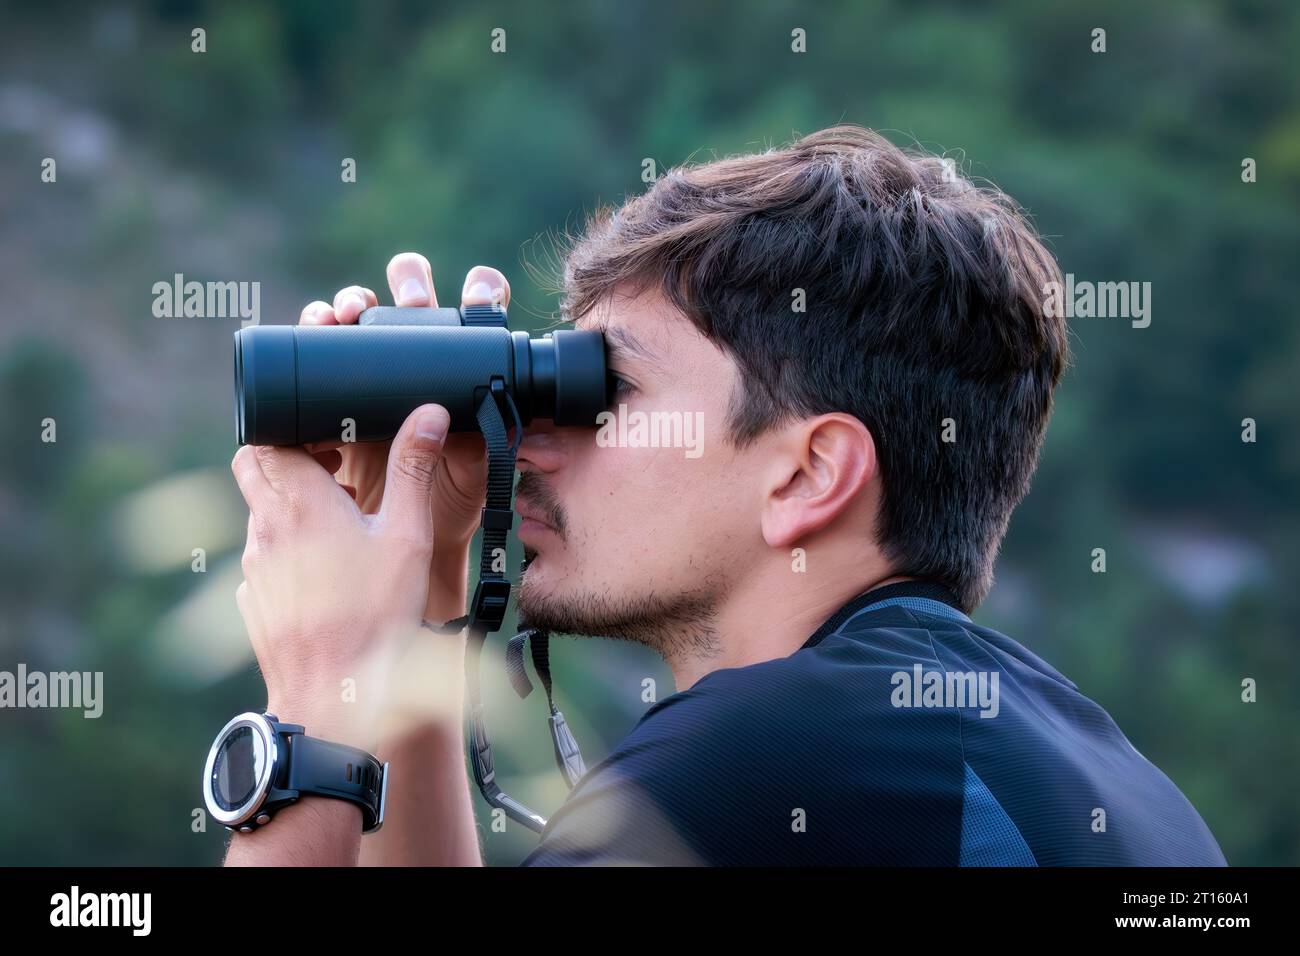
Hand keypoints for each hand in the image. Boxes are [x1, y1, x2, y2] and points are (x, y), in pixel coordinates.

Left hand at [232, 404, 450, 749]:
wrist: (337, 697)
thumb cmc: (375, 617)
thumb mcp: (407, 537)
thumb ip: (414, 469)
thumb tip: (428, 415)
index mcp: (298, 504)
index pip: (266, 439)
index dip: (294, 429)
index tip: (332, 441)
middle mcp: (264, 530)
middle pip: (255, 470)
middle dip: (290, 460)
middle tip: (336, 474)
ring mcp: (253, 569)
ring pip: (260, 516)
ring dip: (293, 508)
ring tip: (344, 527)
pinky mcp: (255, 602)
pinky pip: (263, 560)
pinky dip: (289, 552)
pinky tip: (329, 575)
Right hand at [299, 255, 508, 543]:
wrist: (398, 529)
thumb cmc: (449, 495)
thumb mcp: (477, 468)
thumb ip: (498, 448)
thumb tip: (534, 437)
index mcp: (463, 364)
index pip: (476, 308)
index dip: (480, 290)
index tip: (479, 297)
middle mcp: (419, 354)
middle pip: (414, 296)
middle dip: (411, 282)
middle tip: (412, 301)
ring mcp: (375, 366)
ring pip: (362, 309)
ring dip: (354, 298)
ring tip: (348, 311)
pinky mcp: (335, 385)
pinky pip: (321, 343)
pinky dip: (316, 326)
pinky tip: (317, 327)